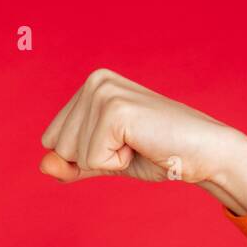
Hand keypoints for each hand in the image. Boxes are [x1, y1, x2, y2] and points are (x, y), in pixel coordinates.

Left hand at [38, 69, 246, 214]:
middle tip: (133, 145)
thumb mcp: (104, 161)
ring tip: (138, 144)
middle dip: (93, 159)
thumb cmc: (157, 154)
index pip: (52, 140)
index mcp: (90, 86)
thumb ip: (71, 164)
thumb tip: (42, 165)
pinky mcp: (114, 111)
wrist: (203, 153)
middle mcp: (94, 81)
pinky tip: (142, 145)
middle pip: (58, 146)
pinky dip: (117, 164)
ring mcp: (104, 93)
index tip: (122, 144)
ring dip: (107, 161)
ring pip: (72, 154)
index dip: (84, 156)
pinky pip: (92, 160)